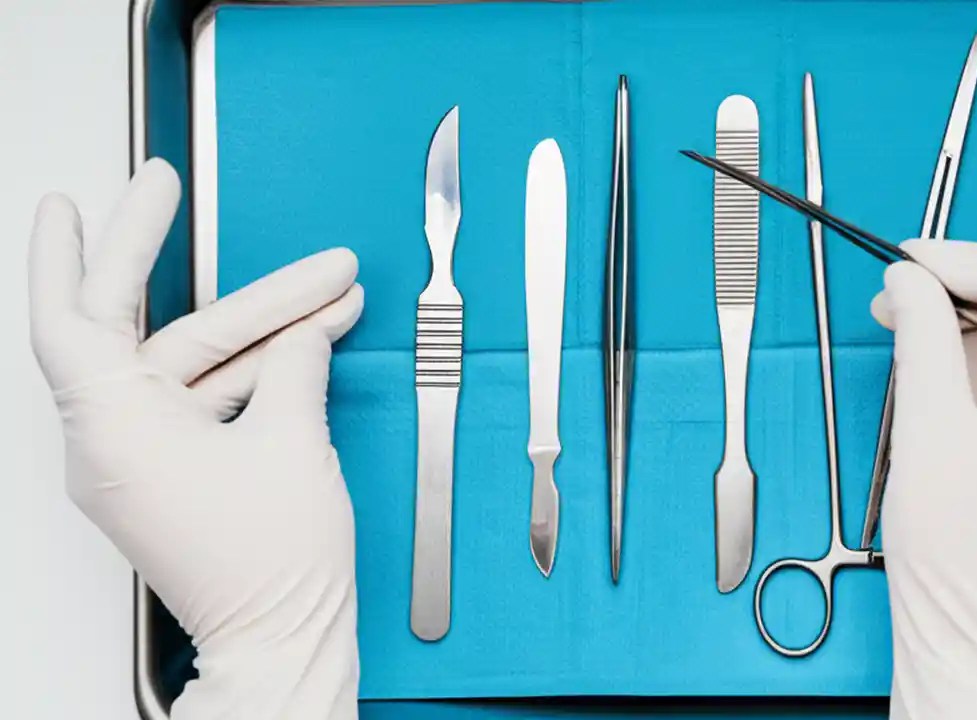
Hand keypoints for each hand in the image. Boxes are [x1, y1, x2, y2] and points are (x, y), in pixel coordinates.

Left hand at [29, 159, 364, 719]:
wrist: (281, 642)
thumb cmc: (273, 567)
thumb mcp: (295, 443)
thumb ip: (296, 368)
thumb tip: (306, 334)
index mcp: (117, 431)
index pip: (71, 319)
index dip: (73, 252)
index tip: (78, 200)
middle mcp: (113, 443)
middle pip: (124, 325)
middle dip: (149, 252)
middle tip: (159, 190)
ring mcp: (141, 460)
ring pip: (185, 361)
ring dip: (257, 325)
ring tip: (326, 289)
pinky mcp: (172, 474)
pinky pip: (202, 399)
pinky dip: (254, 370)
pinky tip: (308, 342)